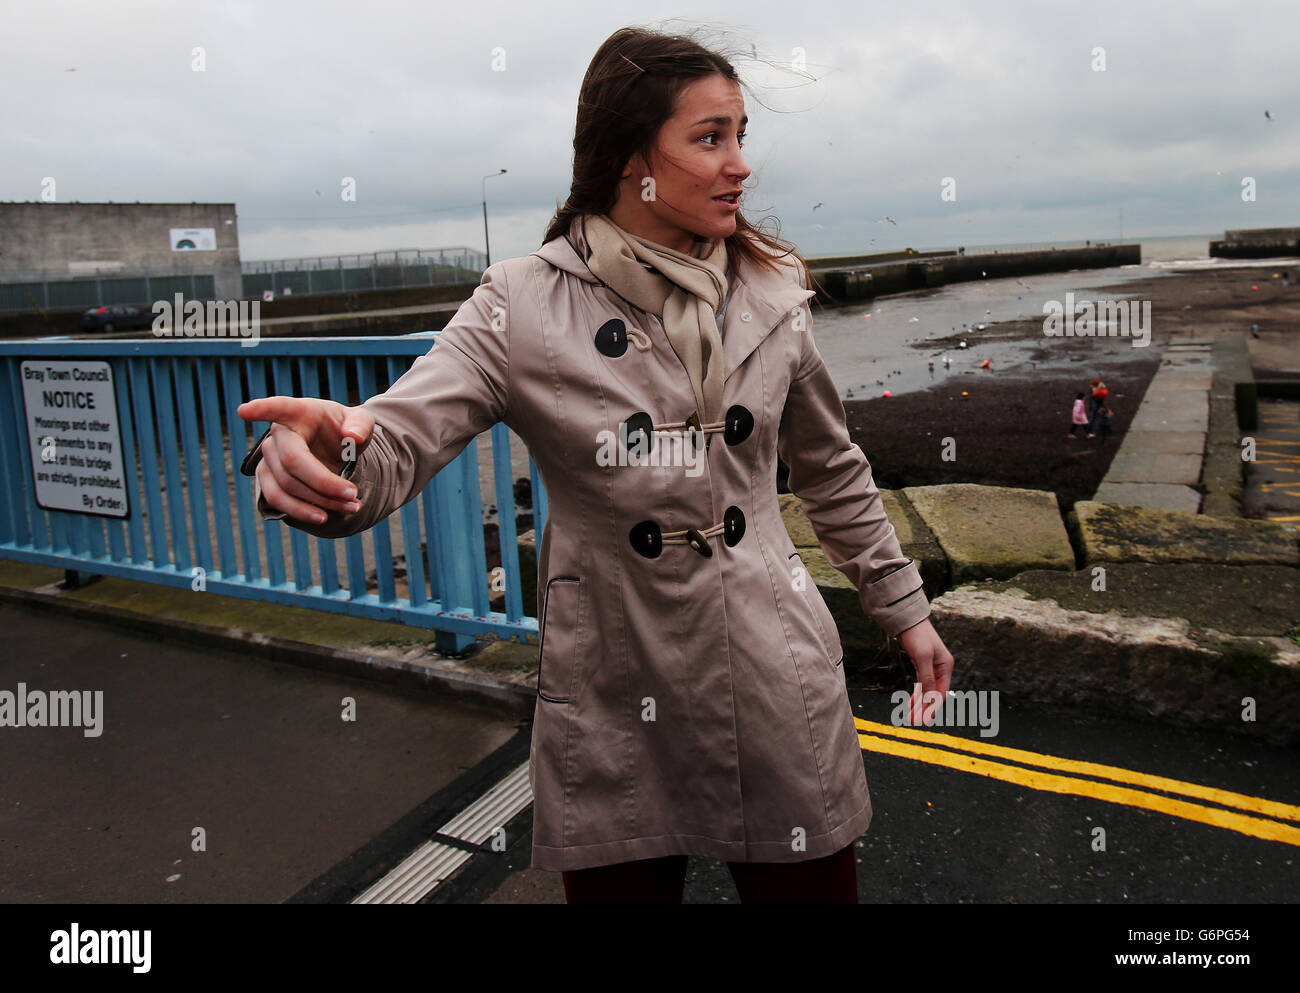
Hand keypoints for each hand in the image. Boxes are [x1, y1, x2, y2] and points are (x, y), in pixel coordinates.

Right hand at [237, 396, 374, 524]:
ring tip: (350, 508)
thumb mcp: (361, 421)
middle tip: (353, 494)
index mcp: (299, 412)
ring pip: (285, 485)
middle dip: (324, 482)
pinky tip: (324, 516)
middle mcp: (278, 434)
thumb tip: (352, 437)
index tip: (244, 411)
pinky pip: (277, 500)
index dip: (261, 409)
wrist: (335, 449)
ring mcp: (268, 457)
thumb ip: (361, 425)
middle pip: (292, 461)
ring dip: (318, 502)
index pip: (278, 407)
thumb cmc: (345, 430)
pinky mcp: (268, 478)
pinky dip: (301, 511)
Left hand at [897, 617, 954, 726]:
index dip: (932, 708)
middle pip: (934, 694)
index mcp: (946, 666)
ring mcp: (931, 667)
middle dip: (924, 709)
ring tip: (910, 716)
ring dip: (919, 704)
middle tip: (914, 722)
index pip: (940, 693)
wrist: (907, 620)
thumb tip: (930, 697)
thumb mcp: (922, 656)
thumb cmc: (917, 635)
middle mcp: (941, 668)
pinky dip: (916, 694)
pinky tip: (910, 703)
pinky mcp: (921, 665)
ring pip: (926, 690)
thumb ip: (927, 677)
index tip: (923, 720)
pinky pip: (920, 684)